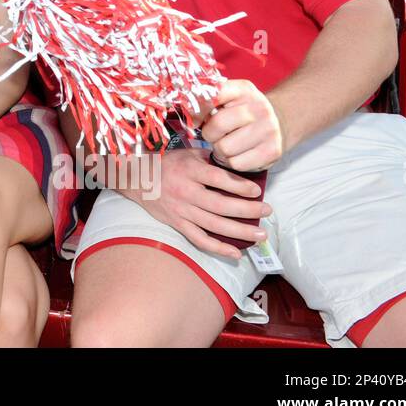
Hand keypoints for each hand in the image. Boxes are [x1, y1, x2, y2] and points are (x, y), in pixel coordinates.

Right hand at [118, 148, 270, 259]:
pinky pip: (199, 239)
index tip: (257, 190)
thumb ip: (212, 158)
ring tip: (260, 235)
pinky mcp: (177, 224)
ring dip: (239, 232)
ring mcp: (181, 210)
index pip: (218, 179)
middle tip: (267, 211)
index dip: (239, 186)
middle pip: (220, 205)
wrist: (138, 180)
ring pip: (213, 225)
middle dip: (247, 210)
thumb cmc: (168, 164)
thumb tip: (239, 163)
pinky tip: (236, 252)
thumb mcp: (188, 153)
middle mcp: (185, 192)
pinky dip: (218, 248)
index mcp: (189, 171)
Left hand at [198, 79, 286, 171]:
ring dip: (219, 150)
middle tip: (214, 135)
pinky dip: (231, 162)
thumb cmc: (244, 111)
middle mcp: (258, 107)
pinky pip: (237, 164)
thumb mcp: (229, 97)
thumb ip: (208, 101)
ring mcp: (268, 129)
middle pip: (217, 126)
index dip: (198, 111)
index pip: (212, 96)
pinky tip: (236, 153)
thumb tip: (188, 114)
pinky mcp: (272, 151)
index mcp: (243, 89)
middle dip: (209, 134)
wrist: (279, 122)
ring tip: (226, 144)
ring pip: (225, 148)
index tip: (196, 119)